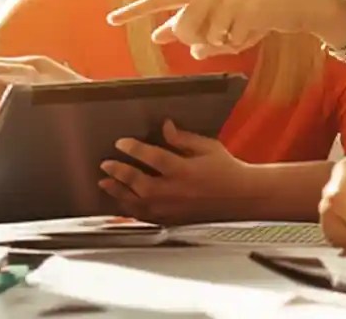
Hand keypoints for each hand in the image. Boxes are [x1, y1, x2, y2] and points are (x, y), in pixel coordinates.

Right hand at [0, 57, 82, 142]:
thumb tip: (19, 122)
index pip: (37, 66)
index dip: (64, 75)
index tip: (88, 90)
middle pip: (34, 70)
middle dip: (62, 84)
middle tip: (85, 101)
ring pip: (11, 86)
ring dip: (35, 104)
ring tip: (57, 119)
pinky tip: (4, 136)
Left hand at [97, 120, 254, 223]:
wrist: (241, 198)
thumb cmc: (226, 169)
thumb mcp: (207, 147)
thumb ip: (183, 138)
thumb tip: (165, 126)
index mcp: (184, 170)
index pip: (153, 158)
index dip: (133, 149)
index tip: (120, 142)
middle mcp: (175, 191)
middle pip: (139, 183)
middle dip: (119, 173)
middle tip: (105, 164)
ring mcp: (172, 209)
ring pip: (138, 203)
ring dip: (118, 193)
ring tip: (104, 184)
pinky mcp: (173, 220)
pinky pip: (146, 217)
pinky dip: (130, 210)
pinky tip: (122, 203)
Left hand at [106, 0, 345, 58]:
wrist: (296, 2)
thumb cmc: (257, 13)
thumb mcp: (224, 21)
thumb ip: (197, 32)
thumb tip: (171, 41)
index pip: (161, 0)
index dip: (136, 11)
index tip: (112, 20)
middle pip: (184, 29)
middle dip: (201, 41)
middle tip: (226, 35)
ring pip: (205, 37)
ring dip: (223, 43)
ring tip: (242, 29)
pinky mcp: (243, 6)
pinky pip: (228, 40)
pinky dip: (240, 42)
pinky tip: (254, 29)